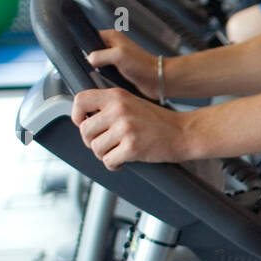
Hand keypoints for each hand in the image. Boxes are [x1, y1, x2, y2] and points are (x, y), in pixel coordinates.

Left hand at [71, 86, 188, 170]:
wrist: (184, 132)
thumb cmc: (159, 121)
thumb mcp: (132, 102)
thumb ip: (110, 106)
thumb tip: (85, 119)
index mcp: (116, 96)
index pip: (80, 100)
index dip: (77, 115)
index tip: (83, 123)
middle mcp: (118, 109)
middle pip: (85, 131)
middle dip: (92, 142)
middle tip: (105, 145)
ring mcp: (125, 128)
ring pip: (96, 148)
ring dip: (104, 154)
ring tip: (117, 152)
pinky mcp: (132, 147)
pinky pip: (109, 161)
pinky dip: (114, 164)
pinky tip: (124, 160)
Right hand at [87, 30, 160, 100]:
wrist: (157, 80)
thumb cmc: (144, 66)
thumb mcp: (118, 56)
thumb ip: (99, 55)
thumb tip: (88, 60)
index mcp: (112, 36)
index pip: (90, 36)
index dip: (85, 46)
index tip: (84, 56)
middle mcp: (113, 45)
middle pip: (92, 51)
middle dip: (91, 60)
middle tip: (96, 67)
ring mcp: (116, 58)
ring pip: (97, 63)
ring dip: (98, 70)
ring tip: (104, 74)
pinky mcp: (118, 69)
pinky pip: (104, 72)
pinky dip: (104, 76)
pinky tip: (108, 80)